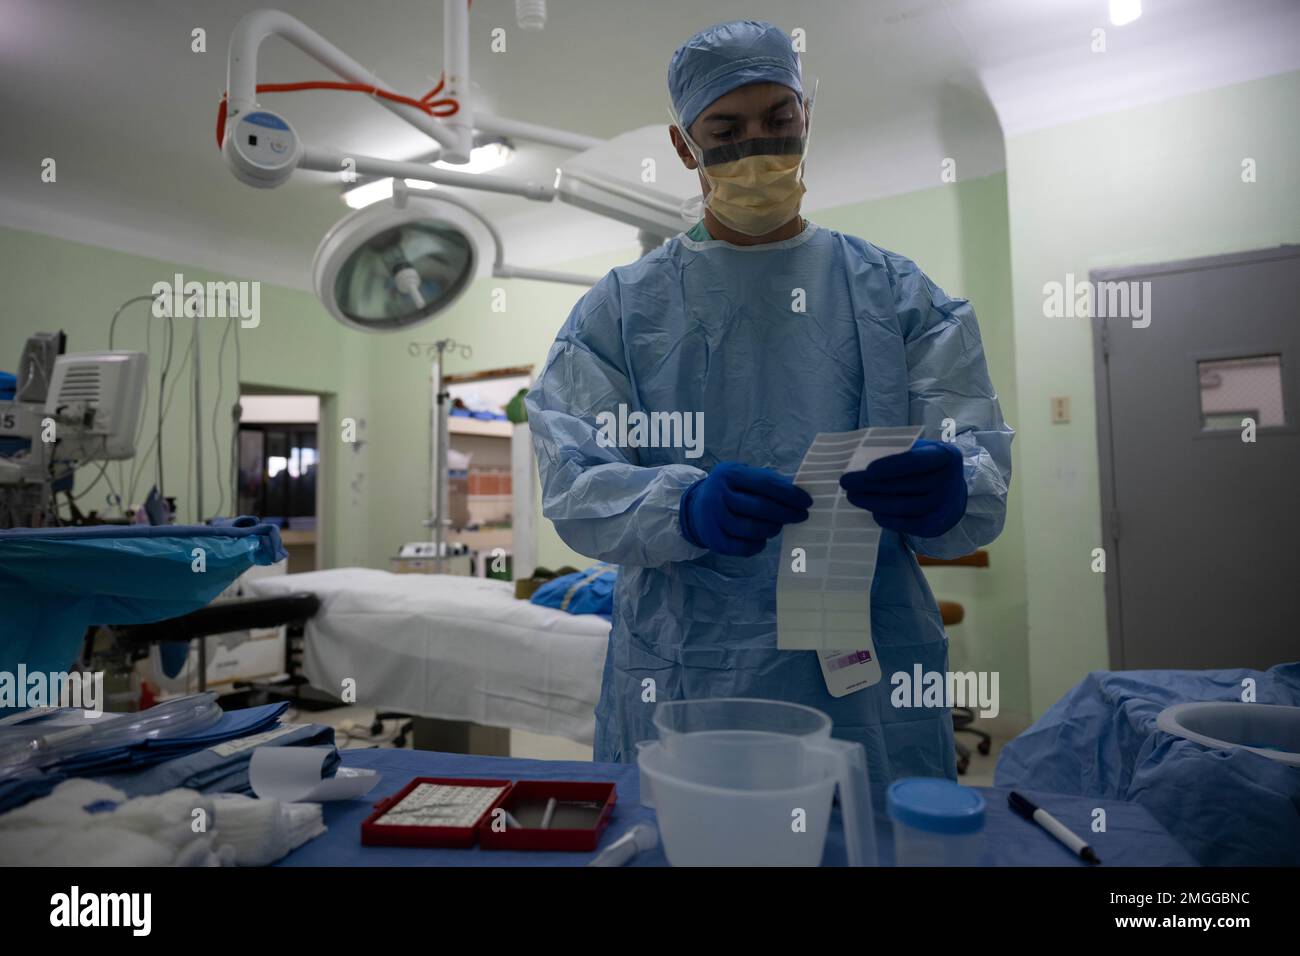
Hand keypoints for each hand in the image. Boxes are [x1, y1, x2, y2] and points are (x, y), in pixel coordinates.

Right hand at [680, 461, 812, 556]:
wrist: (695, 509)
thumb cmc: (729, 490)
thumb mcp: (742, 476)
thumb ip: (766, 481)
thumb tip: (798, 494)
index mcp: (728, 474)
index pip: (766, 484)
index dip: (789, 494)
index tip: (806, 501)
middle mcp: (718, 495)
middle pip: (761, 508)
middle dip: (786, 513)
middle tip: (801, 516)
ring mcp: (714, 520)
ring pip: (754, 529)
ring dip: (773, 529)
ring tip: (778, 526)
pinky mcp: (714, 540)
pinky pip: (745, 547)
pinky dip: (759, 544)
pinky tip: (762, 539)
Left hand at [839, 439, 966, 537]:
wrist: (951, 491)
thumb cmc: (926, 466)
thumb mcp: (918, 450)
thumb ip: (897, 451)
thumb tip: (861, 461)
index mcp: (945, 456)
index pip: (918, 461)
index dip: (893, 465)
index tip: (868, 470)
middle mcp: (949, 481)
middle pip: (906, 485)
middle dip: (872, 485)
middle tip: (846, 483)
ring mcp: (945, 506)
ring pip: (904, 506)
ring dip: (874, 502)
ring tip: (853, 497)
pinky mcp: (936, 525)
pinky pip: (907, 524)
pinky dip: (887, 519)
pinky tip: (873, 511)